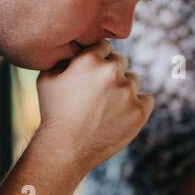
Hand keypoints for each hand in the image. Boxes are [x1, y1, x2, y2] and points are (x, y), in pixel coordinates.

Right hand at [36, 40, 153, 172]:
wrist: (65, 149)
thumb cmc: (53, 112)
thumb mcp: (47, 77)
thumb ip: (66, 57)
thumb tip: (77, 47)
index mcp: (90, 60)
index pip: (104, 46)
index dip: (97, 58)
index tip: (92, 72)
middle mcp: (112, 72)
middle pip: (121, 60)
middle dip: (111, 71)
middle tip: (98, 90)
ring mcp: (128, 92)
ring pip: (133, 79)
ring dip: (123, 87)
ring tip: (107, 105)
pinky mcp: (140, 112)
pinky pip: (147, 98)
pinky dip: (138, 103)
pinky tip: (123, 111)